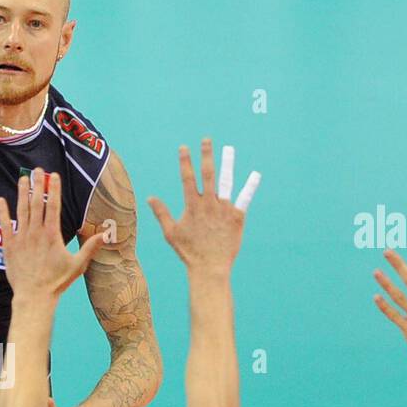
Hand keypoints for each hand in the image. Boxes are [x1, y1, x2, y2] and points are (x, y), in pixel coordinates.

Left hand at [0, 168, 107, 300]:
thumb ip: (91, 247)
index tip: (54, 175)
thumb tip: (107, 235)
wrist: (34, 296)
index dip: (54, 189)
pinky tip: (1, 200)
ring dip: (22, 193)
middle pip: (36, 203)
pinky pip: (5, 225)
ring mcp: (21, 238)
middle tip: (37, 170)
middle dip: (37, 185)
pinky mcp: (9, 246)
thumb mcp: (78, 265)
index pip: (54, 206)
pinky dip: (2, 212)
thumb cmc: (57, 282)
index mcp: (52, 235)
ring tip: (23, 178)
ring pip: (21, 210)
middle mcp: (36, 233)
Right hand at [148, 139, 259, 274]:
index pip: (187, 178)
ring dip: (227, 163)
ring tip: (228, 148)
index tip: (184, 147)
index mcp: (192, 206)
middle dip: (206, 156)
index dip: (185, 162)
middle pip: (207, 174)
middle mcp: (208, 204)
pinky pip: (244, 198)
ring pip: (225, 181)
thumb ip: (161, 213)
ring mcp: (224, 209)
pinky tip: (255, 174)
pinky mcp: (237, 216)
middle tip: (207, 140)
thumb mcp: (171, 233)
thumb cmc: (189, 252)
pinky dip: (250, 186)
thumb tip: (150, 197)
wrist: (210, 267)